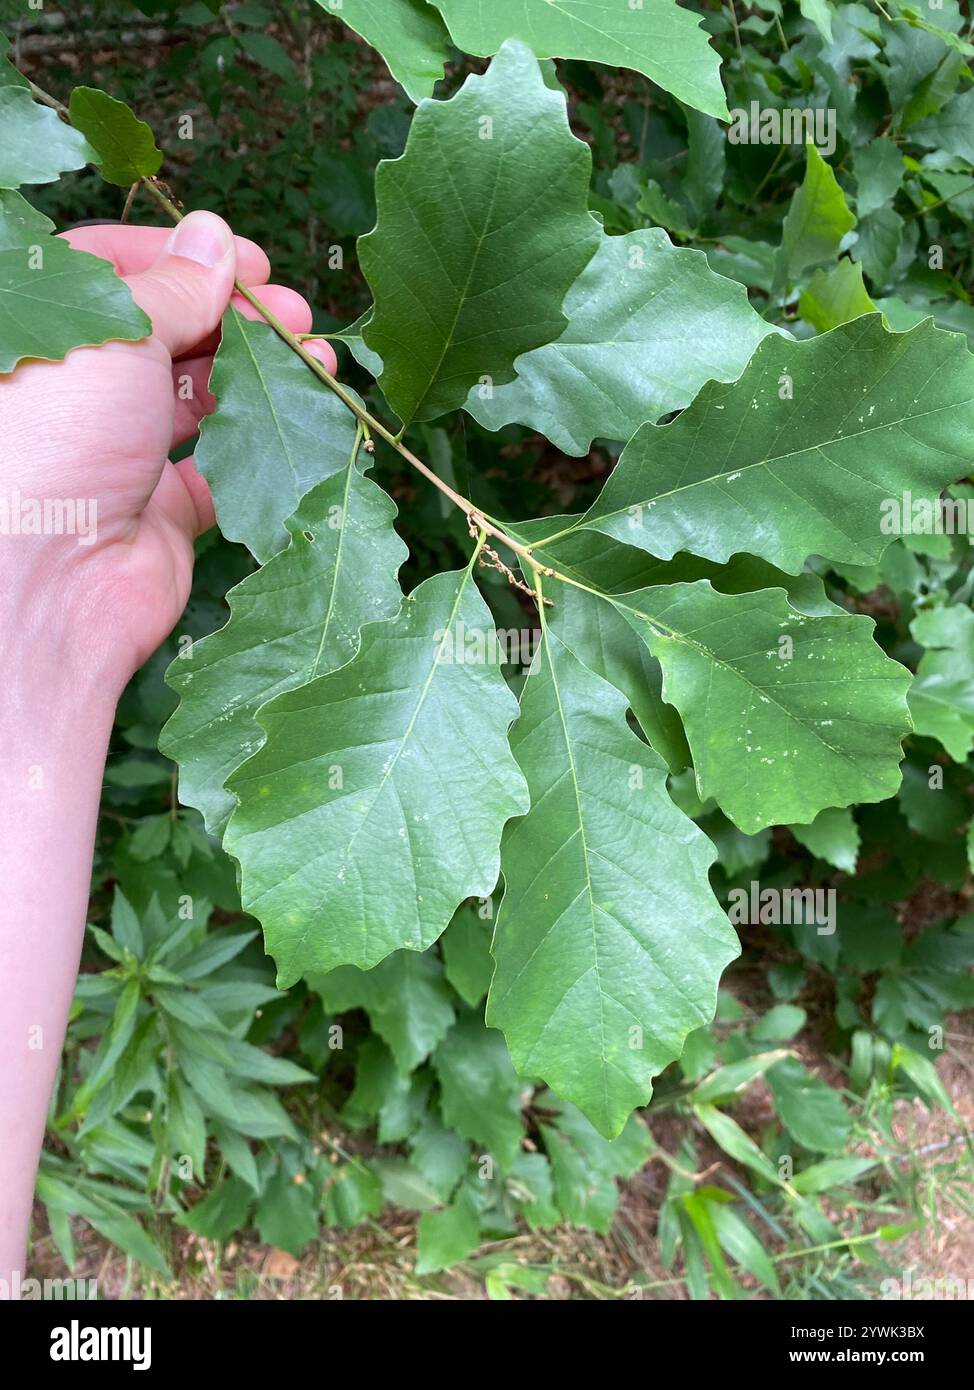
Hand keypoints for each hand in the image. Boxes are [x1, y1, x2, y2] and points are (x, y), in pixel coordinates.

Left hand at [0, 211, 336, 689]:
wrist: (46, 577)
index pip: (118, 273)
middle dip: (238, 320)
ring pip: (203, 400)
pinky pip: (225, 468)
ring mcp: (124, 453)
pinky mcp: (166, 512)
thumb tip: (213, 237)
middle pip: (170, 337)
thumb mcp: (116, 330)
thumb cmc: (52, 434)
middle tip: (296, 315)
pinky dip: (266, 445)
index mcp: (46, 336)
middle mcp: (80, 393)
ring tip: (317, 363)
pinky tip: (306, 423)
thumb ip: (174, 286)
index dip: (187, 260)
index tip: (249, 261)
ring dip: (261, 378)